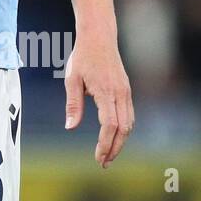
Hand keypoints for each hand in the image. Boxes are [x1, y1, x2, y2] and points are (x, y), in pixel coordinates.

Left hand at [63, 34, 133, 168]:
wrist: (99, 38)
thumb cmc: (82, 57)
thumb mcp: (72, 79)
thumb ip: (73, 104)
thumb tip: (70, 127)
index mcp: (106, 92)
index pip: (110, 125)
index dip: (105, 144)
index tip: (98, 157)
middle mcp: (120, 94)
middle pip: (123, 129)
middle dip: (115, 148)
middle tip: (103, 162)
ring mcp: (126, 92)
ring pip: (129, 124)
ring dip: (120, 141)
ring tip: (108, 154)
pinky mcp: (127, 91)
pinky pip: (129, 115)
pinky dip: (124, 130)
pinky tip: (114, 137)